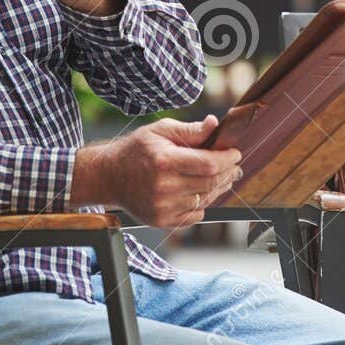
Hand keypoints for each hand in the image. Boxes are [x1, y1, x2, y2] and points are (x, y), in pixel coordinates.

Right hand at [73, 116, 242, 228]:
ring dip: (218, 188)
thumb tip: (215, 124)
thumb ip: (190, 130)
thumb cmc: (136, 150)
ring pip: (205, 200)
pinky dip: (203, 203)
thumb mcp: (160, 130)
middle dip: (228, 173)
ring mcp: (163, 207)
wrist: (109, 176)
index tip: (235, 153)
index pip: (208, 164)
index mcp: (165, 161)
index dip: (227, 159)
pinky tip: (201, 191)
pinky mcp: (162, 220)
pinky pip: (195, 215)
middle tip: (235, 166)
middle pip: (210, 182)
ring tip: (223, 177)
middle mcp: (164, 187)